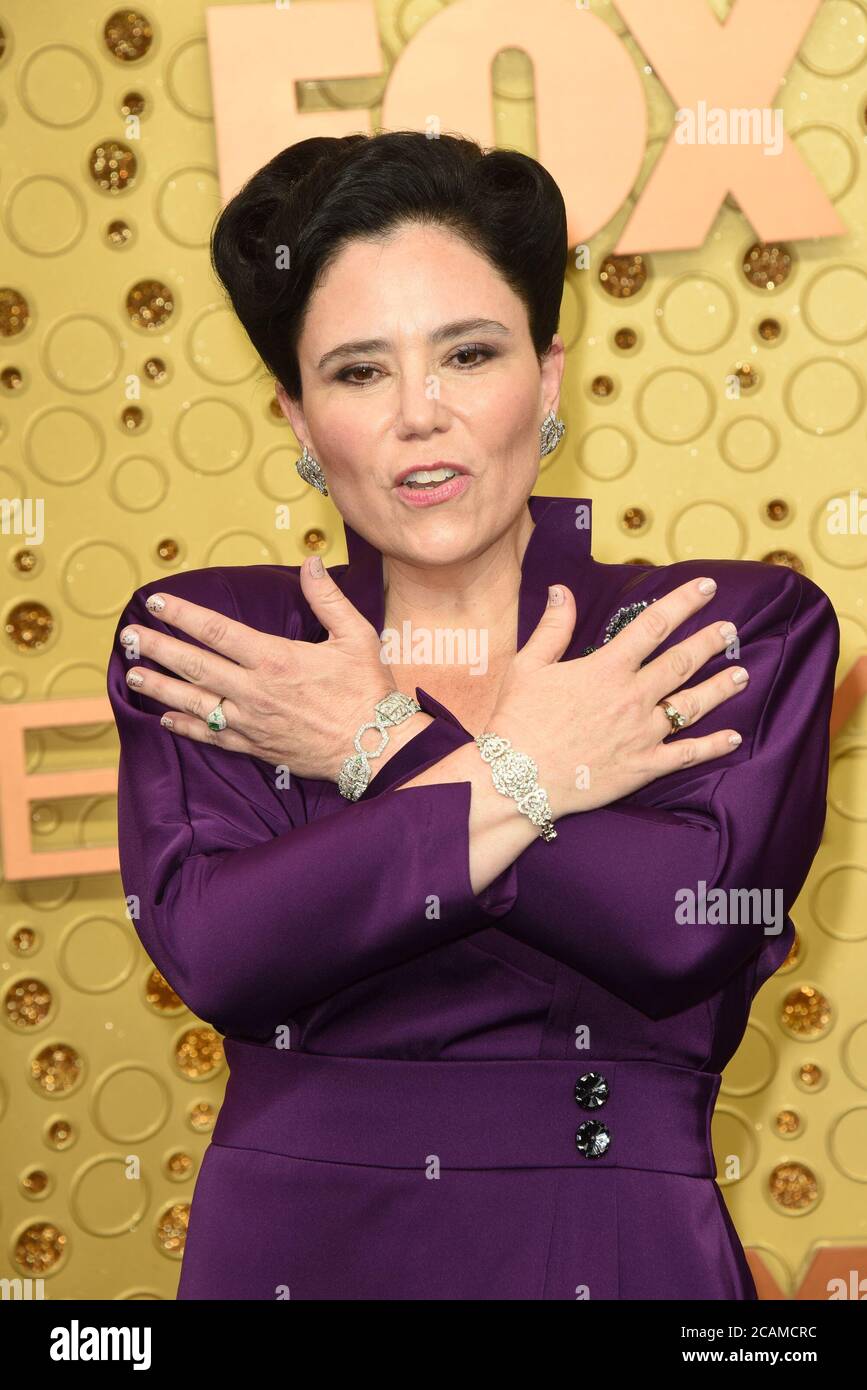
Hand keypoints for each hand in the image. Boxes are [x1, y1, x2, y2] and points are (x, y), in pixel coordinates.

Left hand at [118, 557, 399, 781]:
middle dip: (158, 649)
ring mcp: (252, 721)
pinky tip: (165, 718)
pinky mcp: (256, 747)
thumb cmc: (368, 691)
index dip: (182, 615)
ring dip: (160, 688)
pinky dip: (185, 727)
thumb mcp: (355, 636)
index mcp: (275, 659)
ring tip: (133, 675)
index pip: (216, 631)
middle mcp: (255, 690)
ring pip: (194, 702)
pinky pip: (212, 736)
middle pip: (194, 666)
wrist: (376, 748)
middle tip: (128, 637)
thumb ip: (327, 598)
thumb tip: (309, 562)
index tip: (156, 603)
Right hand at [489, 576, 747, 820]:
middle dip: (710, 643)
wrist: (517, 778)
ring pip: (692, 705)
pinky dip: (713, 746)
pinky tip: (734, 738)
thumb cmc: (518, 720)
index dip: (684, 602)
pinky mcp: (643, 767)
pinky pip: (687, 755)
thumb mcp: (528, 666)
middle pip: (682, 662)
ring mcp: (642, 733)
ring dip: (720, 687)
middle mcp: (632, 697)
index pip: (654, 625)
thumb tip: (561, 591)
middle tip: (731, 630)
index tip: (707, 587)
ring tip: (741, 674)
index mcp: (606, 668)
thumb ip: (553, 627)